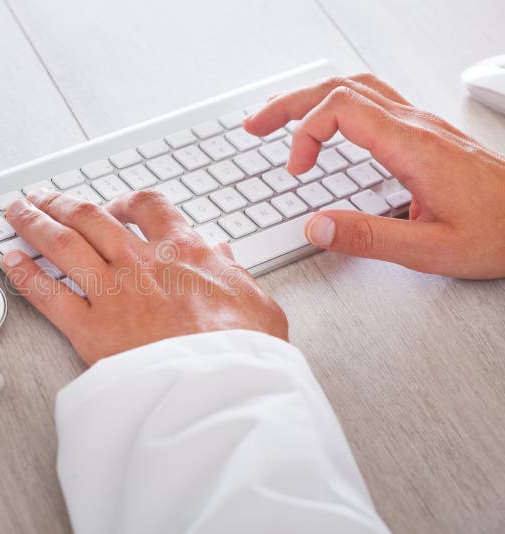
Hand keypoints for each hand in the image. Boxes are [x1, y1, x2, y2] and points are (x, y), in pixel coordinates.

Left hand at [1, 190, 287, 364]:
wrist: (223, 387)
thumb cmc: (244, 349)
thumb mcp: (256, 301)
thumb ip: (234, 271)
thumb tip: (223, 252)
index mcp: (183, 252)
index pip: (149, 207)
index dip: (126, 200)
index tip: (116, 205)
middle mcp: (140, 264)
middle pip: (90, 218)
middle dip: (63, 203)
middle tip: (45, 198)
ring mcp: (112, 293)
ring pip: (63, 244)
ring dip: (35, 223)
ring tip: (17, 213)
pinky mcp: (90, 329)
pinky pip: (48, 294)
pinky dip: (25, 274)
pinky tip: (11, 261)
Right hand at [244, 73, 504, 279]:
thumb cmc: (500, 232)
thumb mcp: (430, 250)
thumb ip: (368, 237)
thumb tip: (315, 226)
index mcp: (412, 146)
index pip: (340, 108)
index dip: (305, 133)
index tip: (296, 171)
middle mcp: (415, 125)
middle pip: (340, 88)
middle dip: (289, 103)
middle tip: (255, 125)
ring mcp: (421, 125)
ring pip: (356, 88)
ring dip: (311, 98)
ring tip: (279, 117)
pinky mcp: (424, 134)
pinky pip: (372, 101)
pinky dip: (336, 106)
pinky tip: (328, 125)